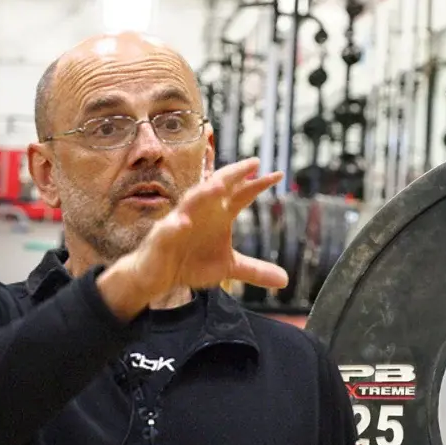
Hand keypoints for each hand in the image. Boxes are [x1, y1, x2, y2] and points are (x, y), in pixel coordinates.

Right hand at [118, 157, 287, 305]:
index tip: (278, 175)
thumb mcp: (228, 267)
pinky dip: (174, 226)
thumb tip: (285, 280)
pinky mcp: (162, 238)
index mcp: (219, 215)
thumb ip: (255, 270)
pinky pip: (168, 229)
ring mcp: (180, 221)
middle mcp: (201, 211)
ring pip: (192, 202)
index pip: (241, 194)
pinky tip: (182, 224)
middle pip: (218, 187)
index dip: (258, 184)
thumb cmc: (192, 262)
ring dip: (204, 193)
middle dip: (233, 175)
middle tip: (252, 164)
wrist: (160, 276)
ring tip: (218, 187)